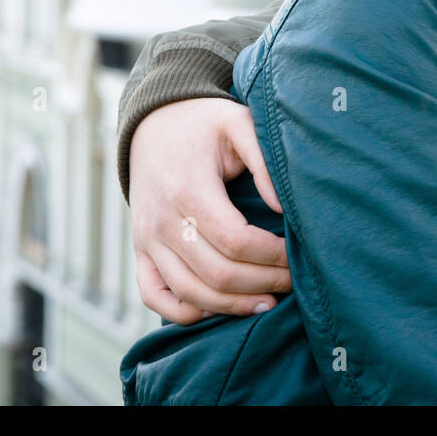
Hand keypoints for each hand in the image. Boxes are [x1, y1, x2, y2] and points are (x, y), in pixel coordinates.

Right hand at [129, 97, 289, 323]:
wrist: (153, 123)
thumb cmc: (204, 124)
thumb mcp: (238, 123)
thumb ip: (264, 161)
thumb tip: (282, 208)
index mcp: (188, 190)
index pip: (236, 242)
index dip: (272, 257)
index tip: (296, 255)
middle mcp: (162, 221)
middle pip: (217, 274)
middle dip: (262, 283)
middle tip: (291, 282)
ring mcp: (146, 239)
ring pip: (189, 293)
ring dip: (232, 306)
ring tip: (267, 302)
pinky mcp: (139, 249)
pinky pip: (154, 295)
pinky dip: (184, 312)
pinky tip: (217, 309)